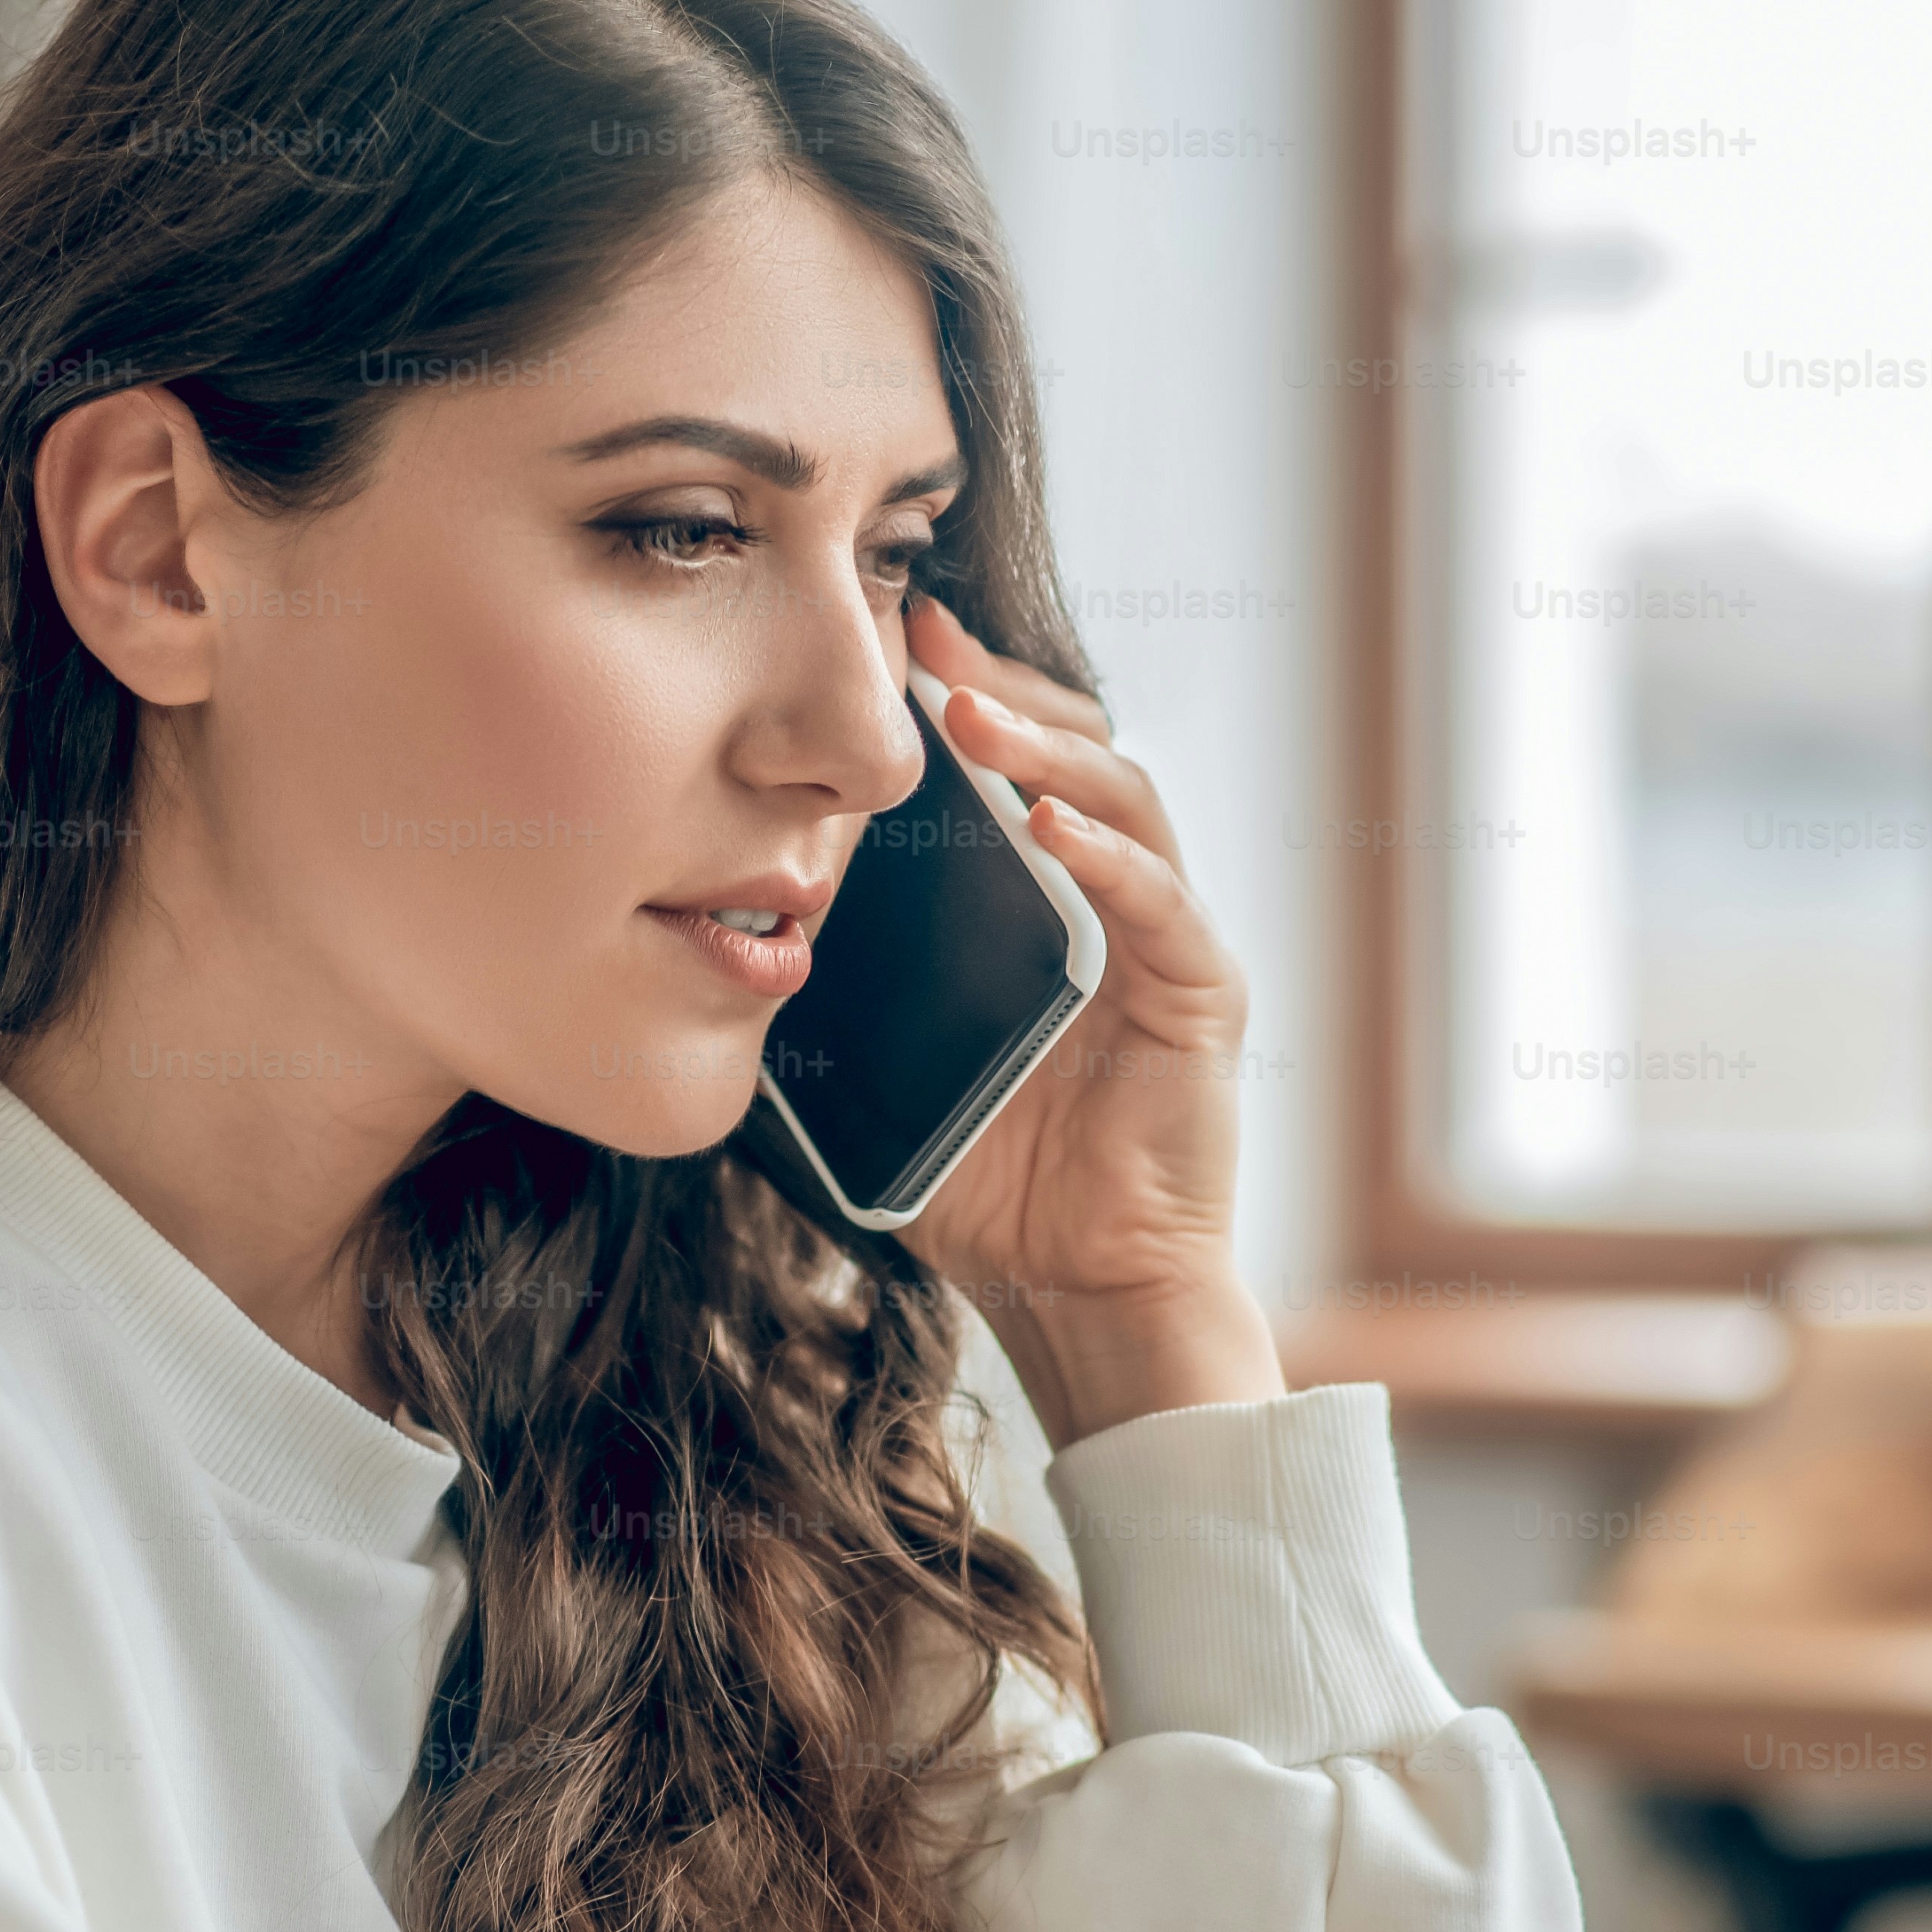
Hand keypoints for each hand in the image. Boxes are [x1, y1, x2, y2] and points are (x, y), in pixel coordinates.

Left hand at [883, 594, 1280, 1446]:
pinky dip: (1109, 857)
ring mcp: (1167, 942)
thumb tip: (730, 937)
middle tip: (925, 637)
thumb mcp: (890, 1068)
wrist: (1080, 1294)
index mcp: (1045, 907)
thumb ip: (842, 995)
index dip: (960, 699)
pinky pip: (1161, 904)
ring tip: (972, 712)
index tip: (887, 641)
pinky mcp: (1202, 996)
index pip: (1013, 770)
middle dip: (1002, 689)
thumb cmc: (989, 1191)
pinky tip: (1050, 826)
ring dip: (1047, 749)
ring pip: (1123, 802)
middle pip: (1076, 754)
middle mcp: (1118, 903)